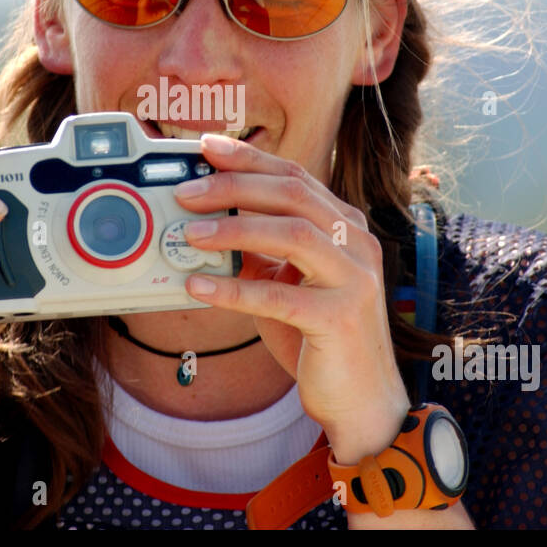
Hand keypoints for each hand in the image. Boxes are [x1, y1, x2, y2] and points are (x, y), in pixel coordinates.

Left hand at [173, 133, 410, 464]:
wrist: (360, 399)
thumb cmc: (318, 338)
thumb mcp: (285, 284)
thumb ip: (258, 252)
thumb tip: (204, 224)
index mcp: (345, 226)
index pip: (295, 176)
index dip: (249, 158)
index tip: (206, 147)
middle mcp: (357, 243)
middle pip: (292, 194)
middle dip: (233, 186)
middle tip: (186, 193)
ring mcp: (354, 278)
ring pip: (291, 234)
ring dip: (232, 230)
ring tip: (188, 235)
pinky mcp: (340, 318)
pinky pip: (278, 296)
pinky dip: (232, 289)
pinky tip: (197, 287)